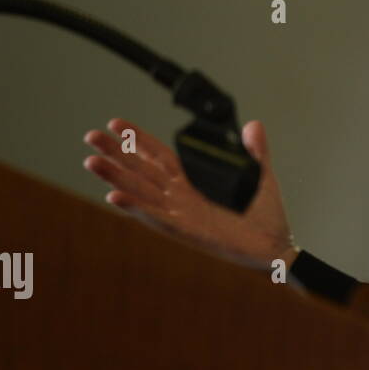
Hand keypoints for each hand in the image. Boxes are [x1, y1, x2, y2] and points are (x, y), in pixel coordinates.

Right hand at [83, 117, 296, 269]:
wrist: (278, 246)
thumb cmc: (266, 216)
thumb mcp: (260, 176)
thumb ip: (255, 150)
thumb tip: (253, 125)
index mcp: (194, 180)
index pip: (159, 155)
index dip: (137, 139)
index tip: (115, 123)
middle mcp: (182, 196)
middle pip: (141, 170)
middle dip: (116, 153)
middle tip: (91, 136)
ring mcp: (181, 213)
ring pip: (141, 192)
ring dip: (116, 178)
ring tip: (92, 162)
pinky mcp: (187, 230)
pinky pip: (156, 218)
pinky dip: (135, 208)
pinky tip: (114, 197)